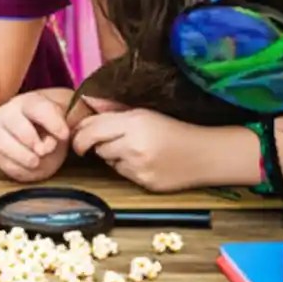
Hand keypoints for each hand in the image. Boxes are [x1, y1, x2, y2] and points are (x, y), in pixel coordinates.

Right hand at [0, 88, 72, 182]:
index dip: (52, 122)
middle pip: (16, 124)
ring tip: (36, 162)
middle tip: (43, 151)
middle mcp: (7, 113)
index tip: (64, 135)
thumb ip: (60, 128)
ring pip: (2, 143)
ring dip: (21, 155)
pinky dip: (16, 167)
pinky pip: (2, 161)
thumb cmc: (49, 129)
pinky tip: (28, 168)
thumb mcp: (61, 123)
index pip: (38, 108)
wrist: (34, 138)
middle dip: (31, 139)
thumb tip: (48, 144)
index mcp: (28, 102)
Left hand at [72, 105, 206, 191]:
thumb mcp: (144, 113)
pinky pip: (122, 174)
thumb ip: (112, 109)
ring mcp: (139, 166)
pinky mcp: (144, 181)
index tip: (77, 135)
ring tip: (133, 149)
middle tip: (102, 142)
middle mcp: (134, 145)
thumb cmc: (173, 130)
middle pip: (96, 146)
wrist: (205, 154)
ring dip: (112, 155)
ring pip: (108, 161)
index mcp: (133, 122)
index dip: (80, 133)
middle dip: (96, 144)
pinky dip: (127, 168)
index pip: (92, 128)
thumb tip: (86, 100)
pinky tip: (143, 161)